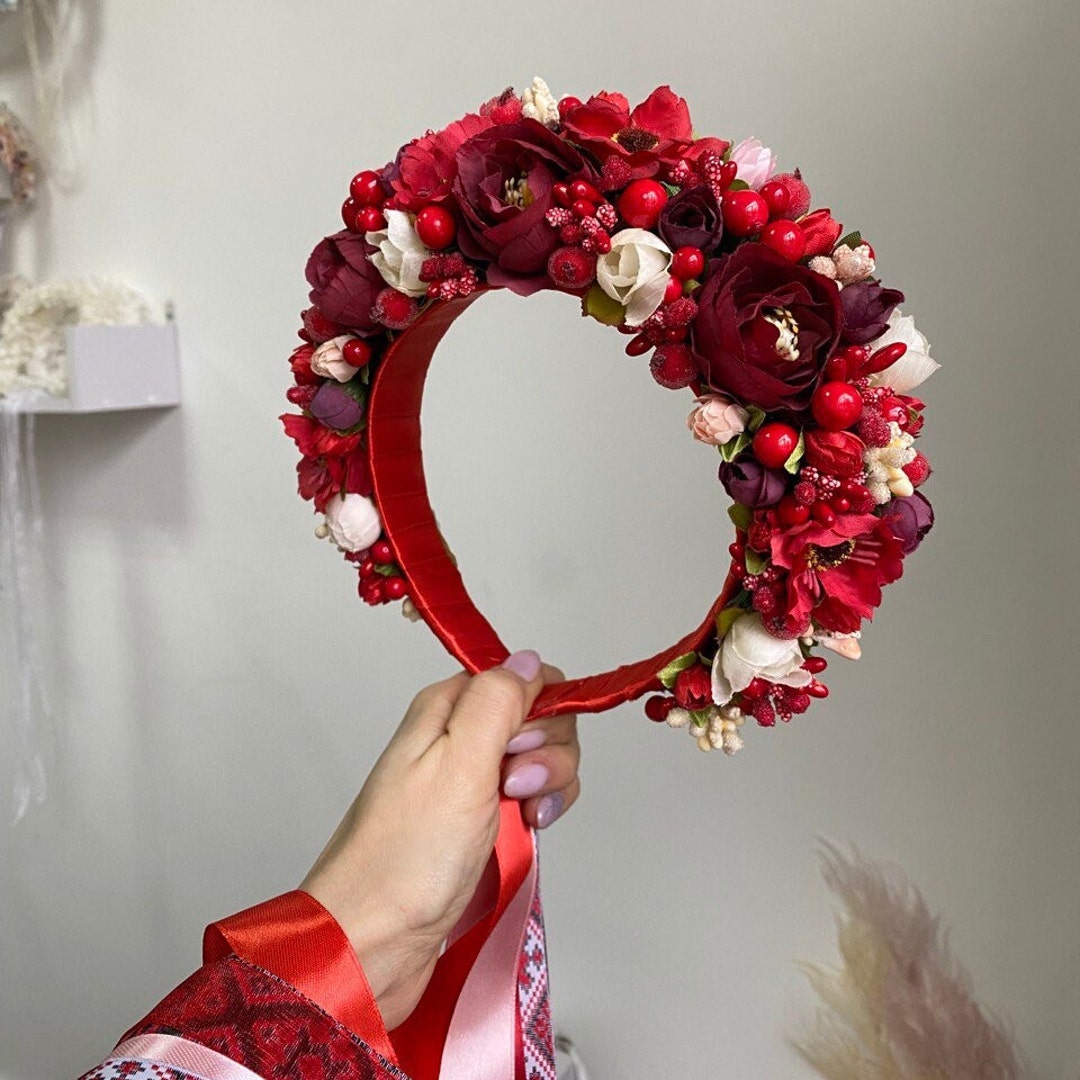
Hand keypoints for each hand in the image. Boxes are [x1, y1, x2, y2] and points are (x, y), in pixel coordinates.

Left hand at [300, 651, 579, 1029]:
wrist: (373, 942)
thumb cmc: (406, 857)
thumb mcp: (457, 763)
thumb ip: (497, 702)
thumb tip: (528, 659)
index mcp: (445, 709)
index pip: (521, 678)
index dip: (538, 710)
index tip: (520, 751)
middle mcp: (457, 737)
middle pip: (538, 718)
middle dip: (547, 751)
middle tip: (513, 790)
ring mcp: (470, 780)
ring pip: (541, 758)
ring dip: (549, 785)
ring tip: (523, 817)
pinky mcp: (482, 820)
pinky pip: (534, 797)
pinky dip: (544, 810)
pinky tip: (530, 830)